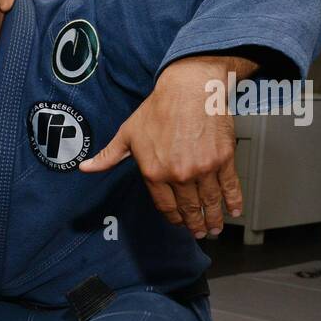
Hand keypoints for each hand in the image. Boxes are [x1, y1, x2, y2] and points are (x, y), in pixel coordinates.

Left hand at [78, 55, 254, 238]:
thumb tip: (86, 167)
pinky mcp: (223, 159)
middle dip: (194, 224)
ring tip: (214, 227)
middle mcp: (179, 174)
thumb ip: (108, 156)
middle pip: (189, 208)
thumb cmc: (159, 108)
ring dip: (213, 218)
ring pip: (210, 202)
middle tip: (199, 232)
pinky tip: (234, 209)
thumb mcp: (127, 133)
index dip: (173, 218)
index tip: (179, 223)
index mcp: (154, 172)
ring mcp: (203, 168)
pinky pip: (230, 186)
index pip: (165, 206)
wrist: (190, 88)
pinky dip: (233, 200)